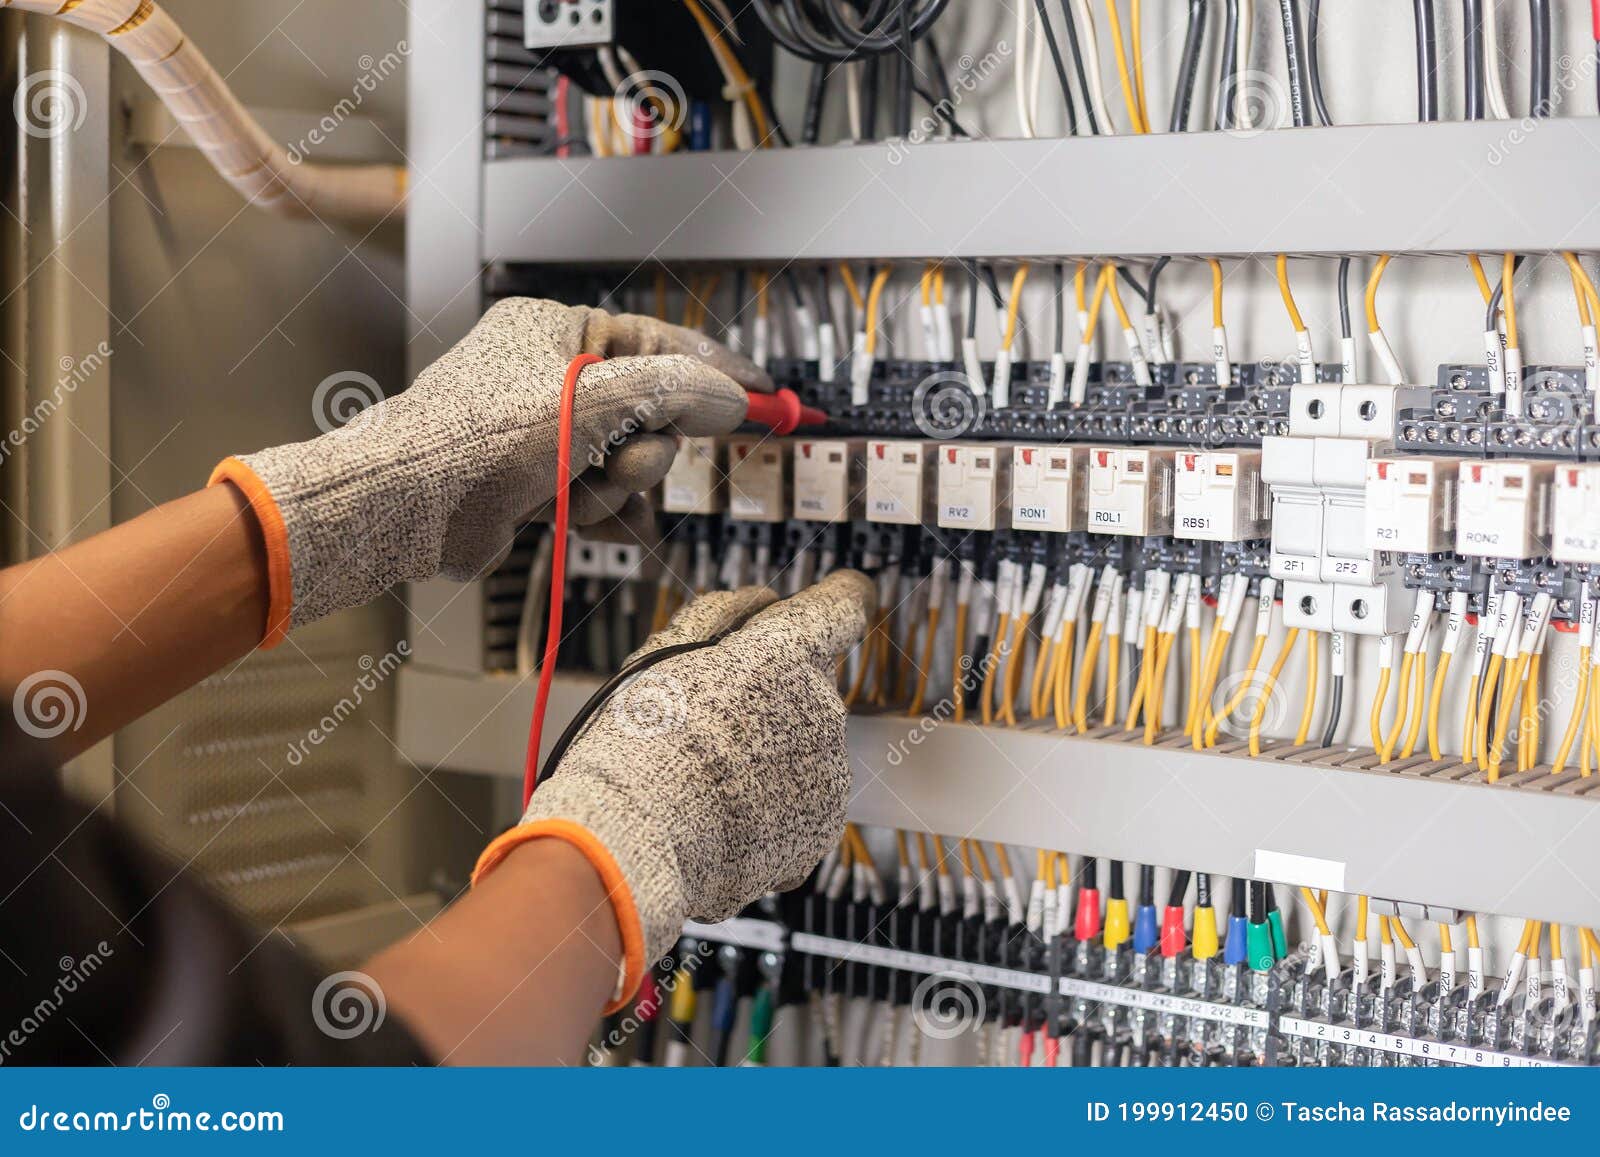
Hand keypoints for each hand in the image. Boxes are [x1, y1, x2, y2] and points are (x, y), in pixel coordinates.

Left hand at [211, 298, 768, 642]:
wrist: (407, 505)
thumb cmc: (479, 436)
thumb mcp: (596, 399)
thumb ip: (677, 390)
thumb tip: (732, 397)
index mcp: (557, 329)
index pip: (661, 341)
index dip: (716, 370)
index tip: (763, 395)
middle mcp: (548, 375)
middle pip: (648, 411)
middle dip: (645, 449)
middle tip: (625, 461)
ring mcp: (539, 432)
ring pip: (625, 461)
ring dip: (617, 488)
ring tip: (580, 495)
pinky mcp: (531, 482)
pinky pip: (597, 495)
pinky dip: (601, 513)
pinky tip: (592, 524)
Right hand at [472, 570, 874, 1010]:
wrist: (634, 841)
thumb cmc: (639, 742)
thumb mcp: (667, 650)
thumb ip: (726, 613)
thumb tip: (763, 602)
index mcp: (789, 652)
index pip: (844, 604)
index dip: (839, 599)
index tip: (837, 601)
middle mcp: (822, 707)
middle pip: (811, 686)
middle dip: (774, 697)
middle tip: (712, 723)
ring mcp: (828, 773)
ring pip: (806, 747)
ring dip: (771, 755)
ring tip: (709, 780)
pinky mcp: (821, 828)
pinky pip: (803, 803)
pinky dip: (772, 808)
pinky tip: (725, 815)